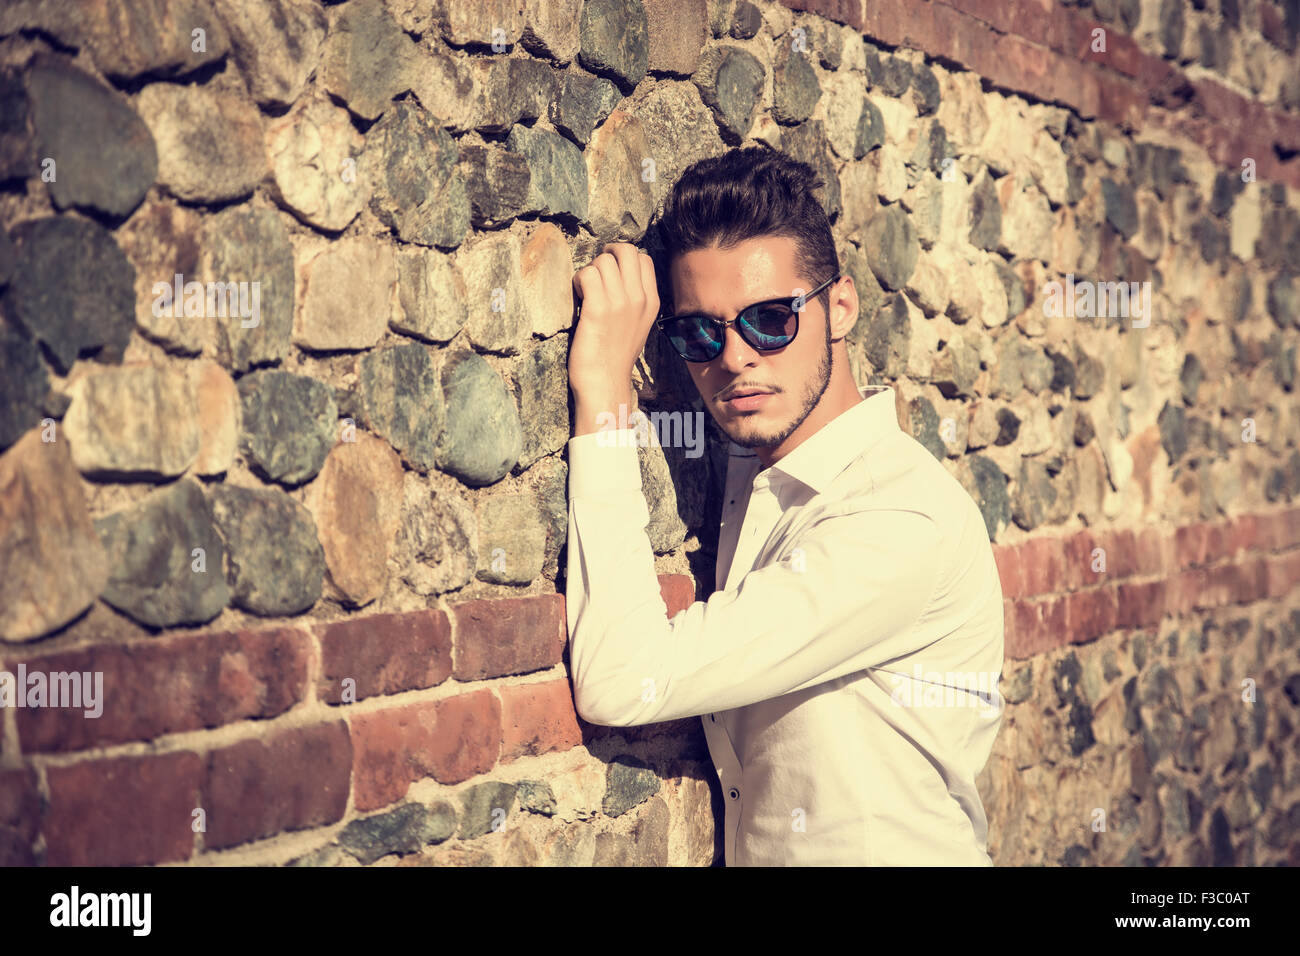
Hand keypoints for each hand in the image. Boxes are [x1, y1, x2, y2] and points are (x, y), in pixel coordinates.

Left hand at [569, 242, 659, 404]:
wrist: (605, 383)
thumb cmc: (615, 357)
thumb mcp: (637, 325)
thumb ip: (634, 300)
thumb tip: (618, 276)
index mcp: (651, 302)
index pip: (644, 259)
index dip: (623, 260)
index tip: (611, 273)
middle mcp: (639, 298)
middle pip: (626, 250)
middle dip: (607, 254)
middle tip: (595, 272)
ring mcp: (620, 302)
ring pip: (603, 261)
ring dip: (589, 271)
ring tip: (585, 291)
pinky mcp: (598, 309)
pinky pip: (587, 274)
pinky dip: (579, 280)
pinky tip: (579, 297)